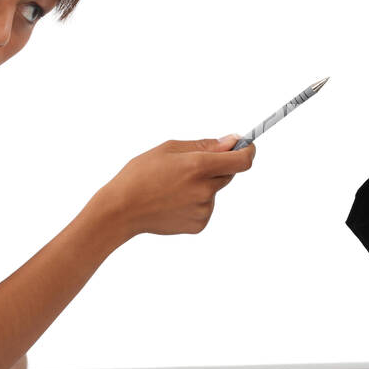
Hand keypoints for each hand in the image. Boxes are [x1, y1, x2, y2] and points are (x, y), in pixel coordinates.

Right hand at [97, 135, 254, 237]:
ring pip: (214, 191)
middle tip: (191, 166)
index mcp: (198, 166)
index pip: (242, 161)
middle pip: (228, 174)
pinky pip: (205, 207)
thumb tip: (232, 143)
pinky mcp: (199, 225)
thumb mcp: (169, 149)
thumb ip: (204, 145)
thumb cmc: (140, 175)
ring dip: (203, 185)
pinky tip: (173, 201)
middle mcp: (205, 189)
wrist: (121, 210)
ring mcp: (203, 209)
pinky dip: (196, 202)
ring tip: (173, 187)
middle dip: (217, 166)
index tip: (245, 146)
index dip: (248, 151)